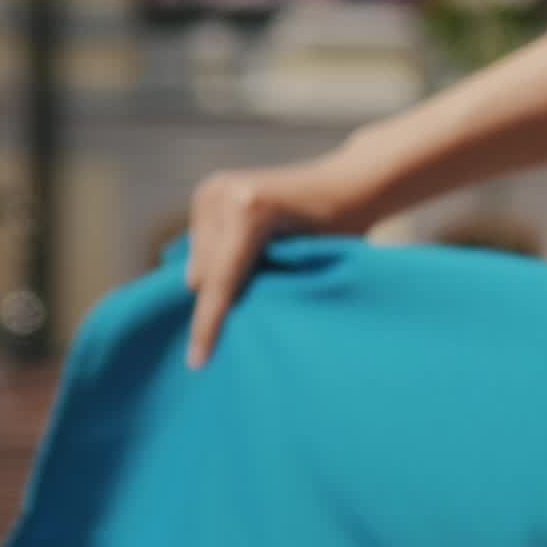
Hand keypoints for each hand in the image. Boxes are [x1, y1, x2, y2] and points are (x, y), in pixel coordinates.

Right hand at [182, 155, 377, 367]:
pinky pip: (200, 246)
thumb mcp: (316, 263)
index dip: (208, 326)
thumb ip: (269, 286)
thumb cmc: (344, 230)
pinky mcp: (207, 192)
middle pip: (202, 274)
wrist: (348, 184)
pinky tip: (237, 275)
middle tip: (217, 344)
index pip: (221, 280)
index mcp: (251, 211)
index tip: (197, 363)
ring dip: (212, 285)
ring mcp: (212, 189)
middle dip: (210, 307)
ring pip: (197, 262)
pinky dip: (214, 265)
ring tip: (247, 296)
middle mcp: (223, 194)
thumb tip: (229, 320)